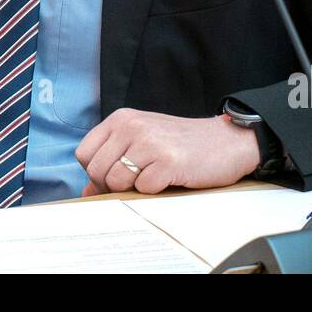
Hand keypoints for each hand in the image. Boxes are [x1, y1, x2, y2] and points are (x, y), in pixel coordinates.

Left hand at [75, 108, 260, 197]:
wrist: (227, 141)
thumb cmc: (181, 145)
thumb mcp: (142, 143)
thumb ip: (112, 161)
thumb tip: (86, 192)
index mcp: (122, 118)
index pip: (84, 153)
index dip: (95, 172)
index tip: (114, 177)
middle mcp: (132, 126)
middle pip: (96, 171)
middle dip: (111, 186)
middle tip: (137, 183)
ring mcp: (150, 142)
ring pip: (116, 182)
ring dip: (133, 189)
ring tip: (155, 178)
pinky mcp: (168, 161)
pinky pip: (143, 189)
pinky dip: (154, 192)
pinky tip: (170, 179)